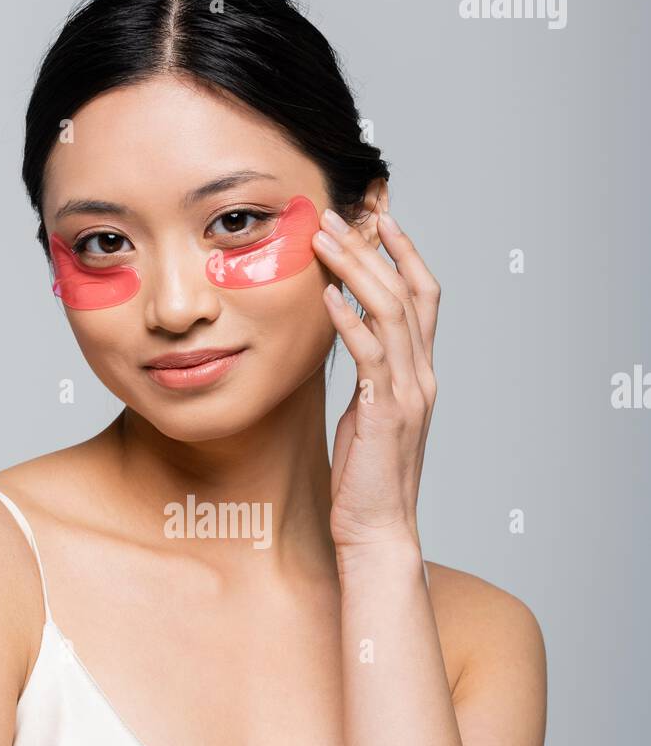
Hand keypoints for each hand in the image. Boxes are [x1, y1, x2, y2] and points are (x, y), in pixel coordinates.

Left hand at [312, 209, 439, 555]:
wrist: (378, 530)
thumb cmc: (366, 477)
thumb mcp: (367, 413)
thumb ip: (366, 374)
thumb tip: (345, 335)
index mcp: (419, 373)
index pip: (422, 296)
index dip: (405, 253)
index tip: (380, 218)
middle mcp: (422, 376)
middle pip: (407, 292)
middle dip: (371, 248)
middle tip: (335, 215)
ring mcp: (408, 394)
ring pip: (390, 313)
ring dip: (356, 271)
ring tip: (323, 240)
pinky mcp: (386, 415)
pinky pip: (371, 357)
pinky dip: (350, 322)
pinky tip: (327, 297)